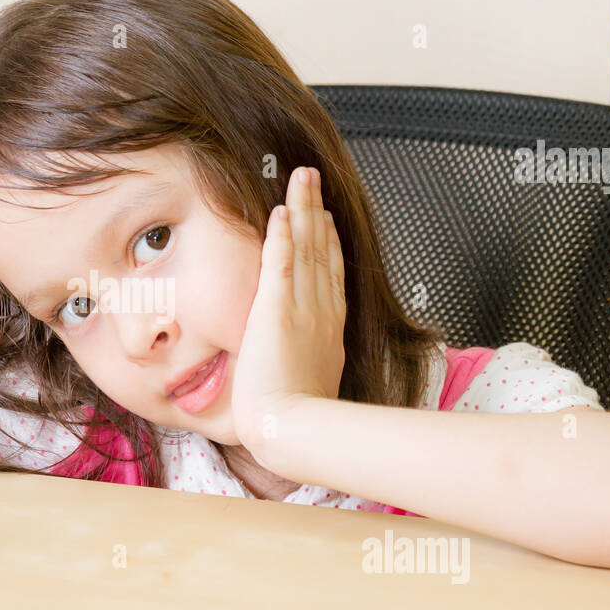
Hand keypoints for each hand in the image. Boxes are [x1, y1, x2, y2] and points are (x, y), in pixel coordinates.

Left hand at [232, 166, 346, 460]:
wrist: (292, 431)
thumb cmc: (296, 419)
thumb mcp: (312, 382)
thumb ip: (309, 361)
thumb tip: (305, 361)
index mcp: (330, 329)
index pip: (331, 274)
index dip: (329, 241)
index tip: (325, 217)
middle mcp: (321, 312)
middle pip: (322, 250)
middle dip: (317, 211)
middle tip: (312, 179)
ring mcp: (302, 310)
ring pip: (305, 248)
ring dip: (302, 209)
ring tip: (300, 178)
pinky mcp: (278, 313)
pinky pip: (281, 266)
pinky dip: (282, 237)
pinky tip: (280, 211)